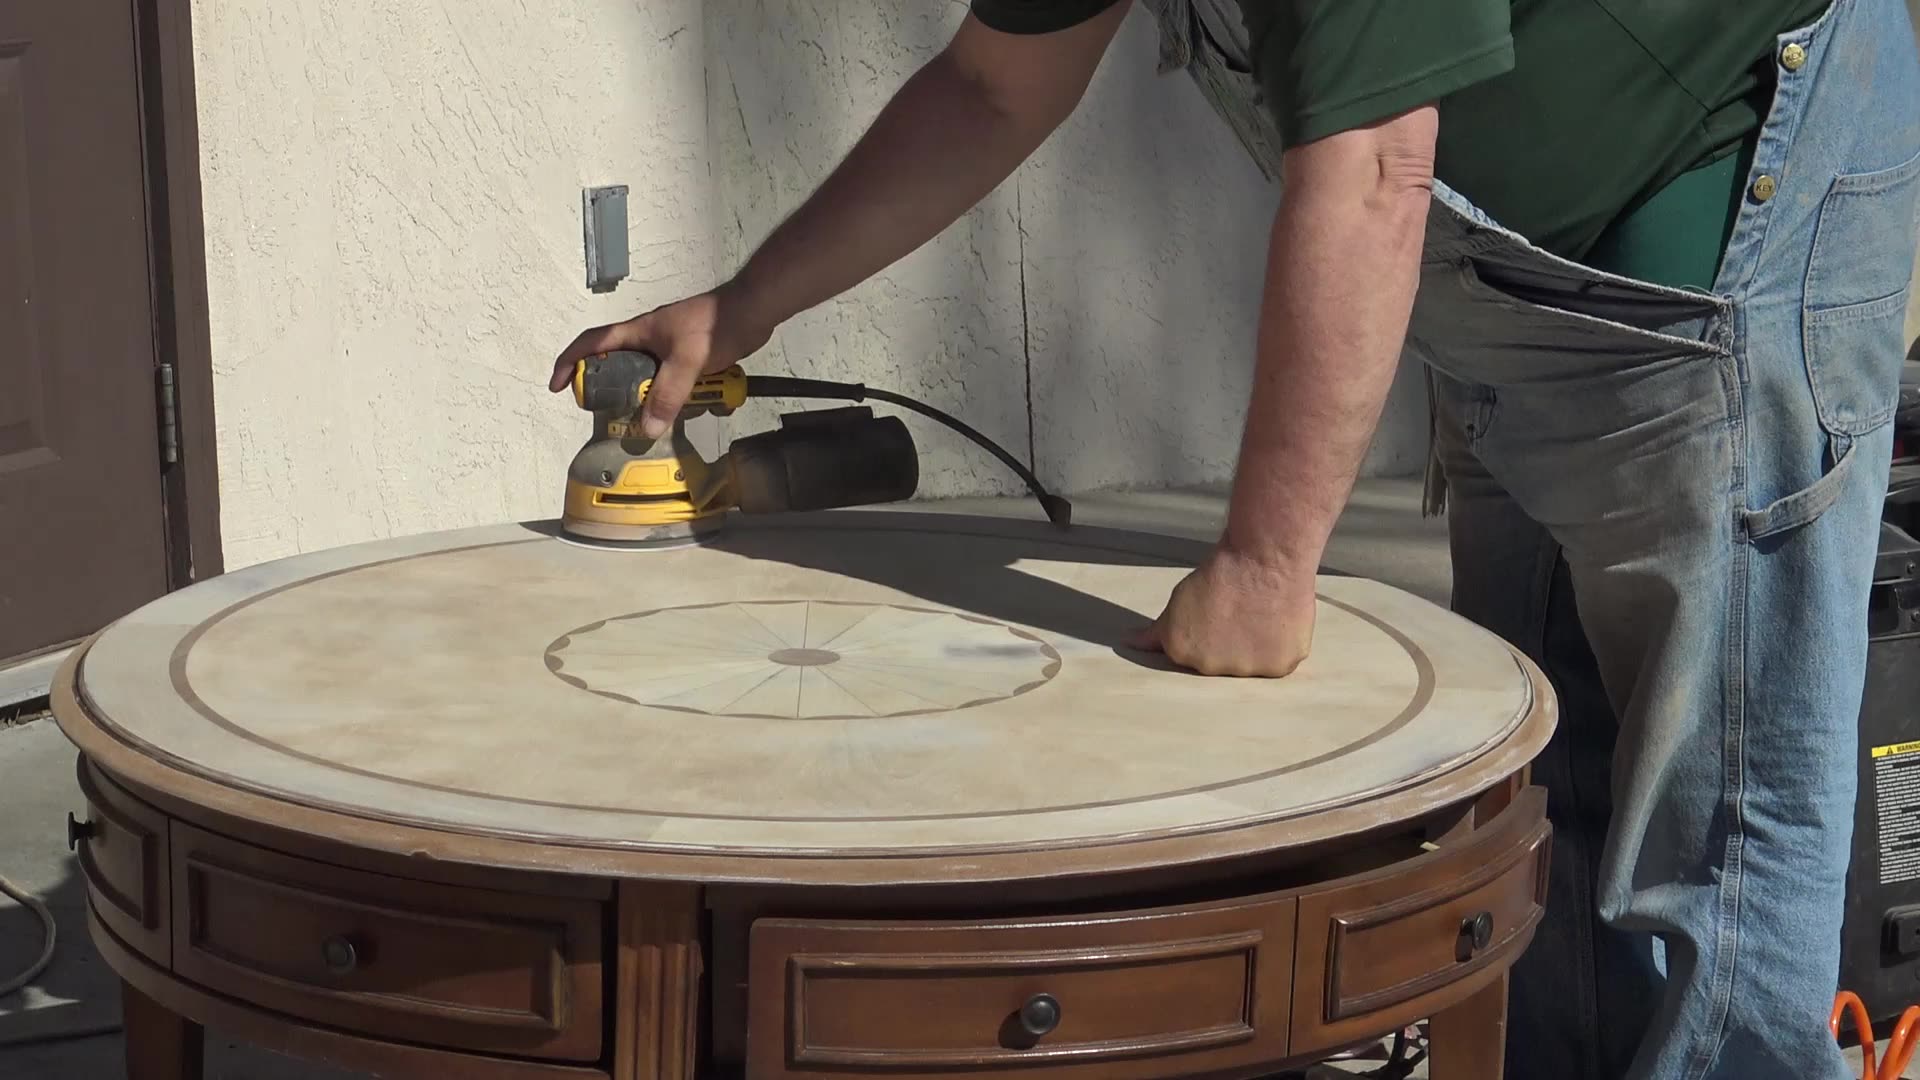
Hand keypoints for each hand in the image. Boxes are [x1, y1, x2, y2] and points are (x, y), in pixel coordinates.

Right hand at [549, 284, 774, 437]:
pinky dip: (692, 396)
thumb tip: (647, 429)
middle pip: (621, 369)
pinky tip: (710, 403)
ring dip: (665, 399)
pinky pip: (681, 383)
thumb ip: (668, 395)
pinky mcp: (692, 358)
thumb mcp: (687, 362)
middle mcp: (649, 341)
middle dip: (622, 394)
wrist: (754, 310)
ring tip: (678, 412)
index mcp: (637, 333)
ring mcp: (670, 349)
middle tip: (624, 416)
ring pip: (654, 381)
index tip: (559, 386)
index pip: (592, 343)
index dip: (570, 362)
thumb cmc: (715, 325)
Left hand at [1126, 547, 1316, 676]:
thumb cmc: (1221, 573)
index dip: (1205, 634)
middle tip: (1240, 614)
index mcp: (1181, 652)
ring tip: (1260, 615)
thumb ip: (1155, 632)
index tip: (1216, 617)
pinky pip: (1279, 663)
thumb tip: (1129, 643)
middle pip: (1221, 665)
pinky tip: (1278, 621)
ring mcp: (1246, 670)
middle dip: (1228, 645)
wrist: (1263, 558)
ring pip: (1251, 666)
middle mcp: (1210, 667)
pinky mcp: (1279, 666)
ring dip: (1255, 648)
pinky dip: (1280, 646)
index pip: (1190, 654)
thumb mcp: (1178, 601)